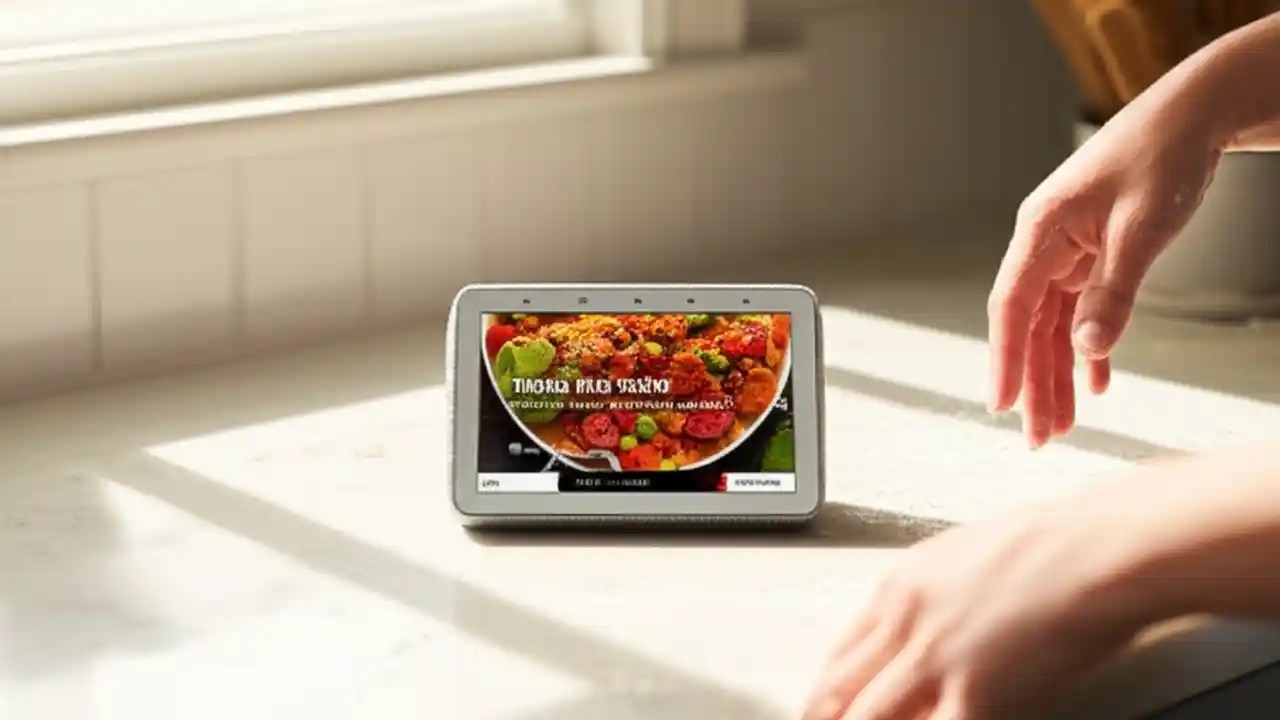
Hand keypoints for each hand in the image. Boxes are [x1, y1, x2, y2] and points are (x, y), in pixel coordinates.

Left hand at [802, 507, 1145, 718]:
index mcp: (898, 588)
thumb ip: (929, 605)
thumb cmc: (1049, 546)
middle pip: (840, 693)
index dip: (825, 694)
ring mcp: (934, 663)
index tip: (823, 710)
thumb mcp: (961, 559)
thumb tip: (920, 641)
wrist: (1093, 551)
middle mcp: (904, 625)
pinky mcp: (975, 697)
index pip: (839, 655)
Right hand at [987, 97, 1222, 446]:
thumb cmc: (1161, 158)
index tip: (1000, 405)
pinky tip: (1096, 383)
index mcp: (1040, 231)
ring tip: (1064, 425)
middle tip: (1039, 438)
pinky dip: (1089, 348)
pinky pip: (1081, 311)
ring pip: (1054, 326)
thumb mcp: (1142, 228)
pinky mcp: (1091, 255)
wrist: (1192, 117)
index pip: (1011, 306)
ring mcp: (1067, 252)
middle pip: (1030, 327)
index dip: (1003, 359)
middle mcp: (1044, 245)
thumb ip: (1114, 291)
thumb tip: (1086, 350)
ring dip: (1059, 374)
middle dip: (1033, 383)